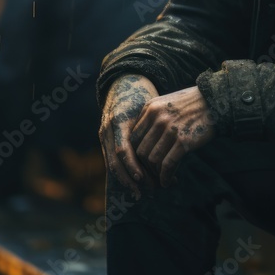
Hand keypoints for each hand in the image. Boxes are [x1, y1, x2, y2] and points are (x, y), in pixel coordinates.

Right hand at [99, 74, 158, 199]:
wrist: (124, 82)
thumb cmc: (142, 94)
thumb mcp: (149, 107)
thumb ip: (154, 126)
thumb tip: (171, 149)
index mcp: (119, 120)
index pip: (123, 150)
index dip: (132, 166)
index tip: (143, 179)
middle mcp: (107, 129)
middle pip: (115, 162)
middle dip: (130, 179)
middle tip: (148, 191)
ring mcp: (103, 135)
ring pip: (111, 164)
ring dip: (126, 180)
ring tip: (142, 192)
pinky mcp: (104, 139)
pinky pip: (112, 160)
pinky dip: (123, 173)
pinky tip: (135, 183)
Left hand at [131, 86, 215, 187]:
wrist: (215, 101)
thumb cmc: (192, 103)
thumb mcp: (167, 103)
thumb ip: (152, 117)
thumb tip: (143, 143)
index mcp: (150, 108)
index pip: (133, 137)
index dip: (136, 154)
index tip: (143, 163)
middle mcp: (157, 118)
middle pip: (140, 150)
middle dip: (144, 167)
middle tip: (151, 176)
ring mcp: (170, 129)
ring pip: (152, 159)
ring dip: (155, 174)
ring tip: (160, 180)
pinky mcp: (183, 141)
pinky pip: (167, 164)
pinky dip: (165, 177)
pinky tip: (168, 182)